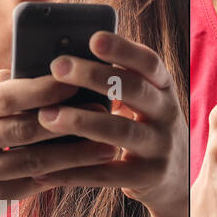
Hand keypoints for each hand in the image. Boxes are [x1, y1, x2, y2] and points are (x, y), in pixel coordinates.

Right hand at [0, 65, 116, 216]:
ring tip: (109, 145)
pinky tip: (89, 168)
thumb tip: (55, 66)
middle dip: (67, 121)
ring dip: (75, 153)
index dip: (42, 90)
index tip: (77, 82)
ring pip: (32, 161)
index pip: (3, 97)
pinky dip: (64, 175)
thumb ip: (9, 88)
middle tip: (104, 113)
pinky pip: (32, 184)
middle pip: (21, 130)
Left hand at [30, 32, 186, 216]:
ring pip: (120, 129)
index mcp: (164, 89)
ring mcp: (160, 146)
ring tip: (45, 116)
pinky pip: (107, 172)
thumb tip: (62, 63)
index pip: (149, 63)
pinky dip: (74, 170)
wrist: (174, 179)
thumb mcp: (144, 103)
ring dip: (81, 121)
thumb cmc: (143, 129)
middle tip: (57, 66)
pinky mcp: (148, 176)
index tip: (94, 38)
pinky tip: (43, 168)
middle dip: (94, 75)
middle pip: (134, 89)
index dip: (124, 49)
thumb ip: (117, 84)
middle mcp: (168, 114)